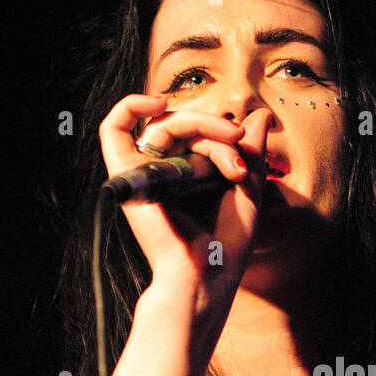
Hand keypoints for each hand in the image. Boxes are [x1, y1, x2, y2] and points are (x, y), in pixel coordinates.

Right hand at [98, 93, 272, 298]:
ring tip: (229, 145)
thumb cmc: (228, 243)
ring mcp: (147, 173)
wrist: (209, 272)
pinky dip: (130, 107)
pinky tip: (157, 103)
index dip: (224, 133)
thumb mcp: (248, 190)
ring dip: (201, 125)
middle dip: (215, 126)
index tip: (246, 148)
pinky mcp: (130, 177)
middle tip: (239, 140)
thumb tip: (261, 114)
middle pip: (183, 125)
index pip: (200, 134)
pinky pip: (114, 130)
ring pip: (164, 125)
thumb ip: (252, 152)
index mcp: (189, 176)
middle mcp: (165, 172)